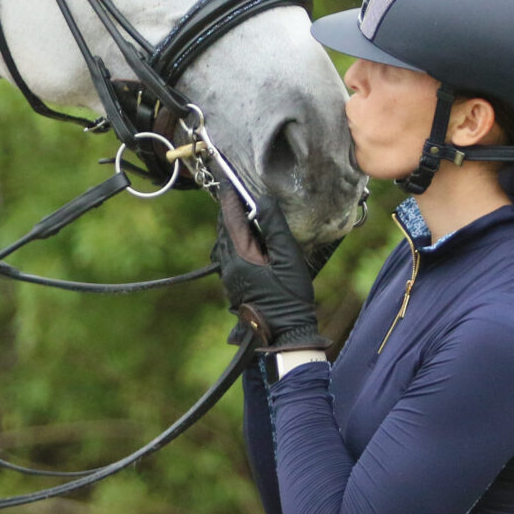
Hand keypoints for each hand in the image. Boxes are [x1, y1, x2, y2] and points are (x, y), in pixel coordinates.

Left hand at [213, 198, 331, 353]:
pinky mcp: (233, 285)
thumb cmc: (290, 296)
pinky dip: (232, 241)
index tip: (226, 180)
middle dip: (227, 210)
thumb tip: (262, 200)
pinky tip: (245, 239)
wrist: (284, 334)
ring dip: (229, 226)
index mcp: (240, 256)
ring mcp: (229, 277)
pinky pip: (226, 256)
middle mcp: (228, 265)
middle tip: (232, 191)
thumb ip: (274, 227)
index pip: (230, 219)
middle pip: (223, 230)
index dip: (229, 198)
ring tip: (240, 212)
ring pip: (223, 243)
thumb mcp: (288, 258)